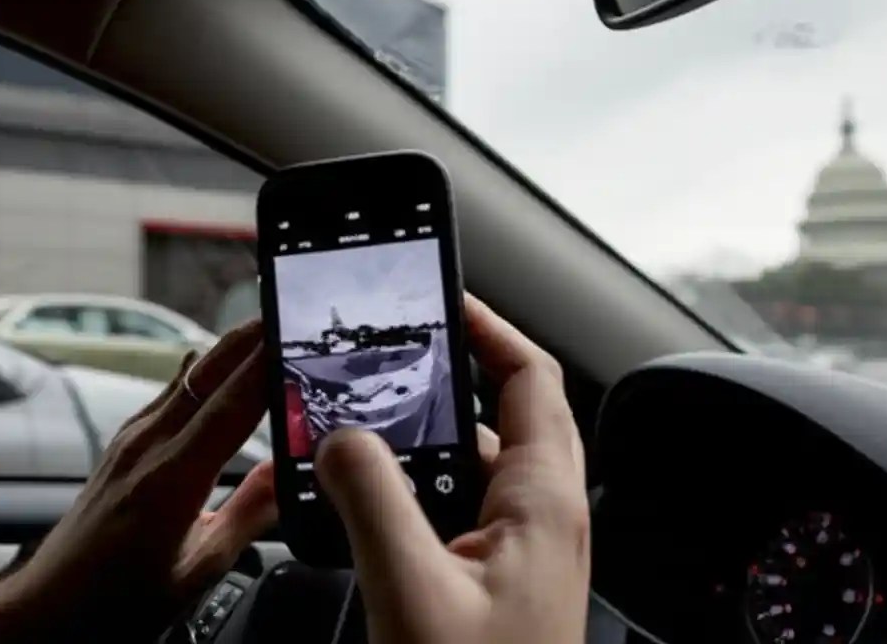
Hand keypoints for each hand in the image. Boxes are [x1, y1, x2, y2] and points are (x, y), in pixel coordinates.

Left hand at [0, 322, 275, 642]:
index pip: (232, 402)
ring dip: (231, 349)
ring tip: (270, 330)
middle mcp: (147, 445)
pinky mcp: (125, 443)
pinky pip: (173, 391)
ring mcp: (131, 439)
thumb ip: (251, 512)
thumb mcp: (201, 567)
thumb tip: (292, 472)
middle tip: (291, 308)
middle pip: (208, 370)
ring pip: (190, 374)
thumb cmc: (117, 599)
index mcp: (171, 479)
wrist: (50, 608)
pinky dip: (207, 374)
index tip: (298, 331)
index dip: (268, 362)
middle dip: (252, 335)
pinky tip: (223, 370)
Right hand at [316, 296, 589, 643]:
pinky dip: (416, 493)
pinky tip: (370, 507)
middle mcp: (543, 520)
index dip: (488, 327)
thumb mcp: (412, 590)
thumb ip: (372, 503)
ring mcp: (522, 553)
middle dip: (443, 382)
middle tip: (389, 360)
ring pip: (474, 468)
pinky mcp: (496, 582)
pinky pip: (459, 511)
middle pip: (500, 414)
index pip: (531, 377)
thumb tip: (343, 438)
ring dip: (421, 446)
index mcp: (544, 504)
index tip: (440, 296)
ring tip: (361, 437)